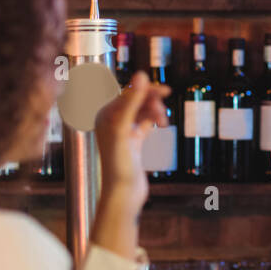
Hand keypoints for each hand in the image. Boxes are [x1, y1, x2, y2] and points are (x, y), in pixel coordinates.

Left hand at [94, 72, 170, 205]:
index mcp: (104, 116)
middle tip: (166, 105)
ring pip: (141, 111)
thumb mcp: (124, 129)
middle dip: (151, 101)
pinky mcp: (132, 143)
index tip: (166, 91)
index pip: (127, 94)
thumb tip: (141, 75)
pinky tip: (160, 126)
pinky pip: (144, 123)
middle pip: (135, 100)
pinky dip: (153, 121)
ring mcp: (122, 132)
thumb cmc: (119, 164)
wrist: (123, 194)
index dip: (146, 90)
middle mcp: (111, 122)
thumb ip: (132, 101)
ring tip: (163, 121)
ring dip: (154, 112)